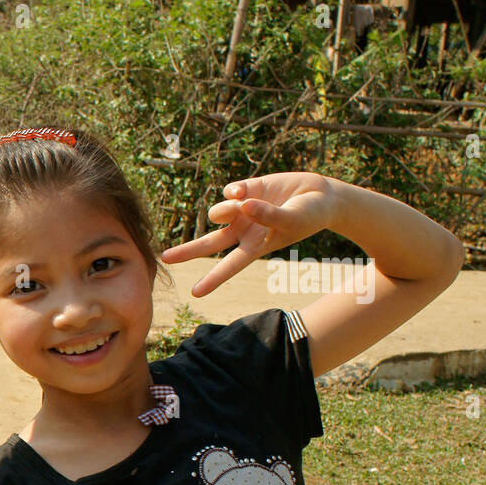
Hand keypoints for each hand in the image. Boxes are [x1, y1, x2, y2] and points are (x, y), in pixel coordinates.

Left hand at [160, 172, 338, 296]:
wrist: (320, 195)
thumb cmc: (309, 215)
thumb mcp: (292, 219)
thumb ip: (268, 215)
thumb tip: (243, 206)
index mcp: (255, 247)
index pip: (230, 266)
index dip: (213, 279)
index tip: (195, 293)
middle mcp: (243, 232)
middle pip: (209, 244)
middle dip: (187, 251)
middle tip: (165, 258)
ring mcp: (242, 211)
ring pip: (218, 213)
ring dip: (226, 209)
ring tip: (245, 203)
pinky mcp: (245, 191)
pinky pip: (229, 192)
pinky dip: (235, 191)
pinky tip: (247, 191)